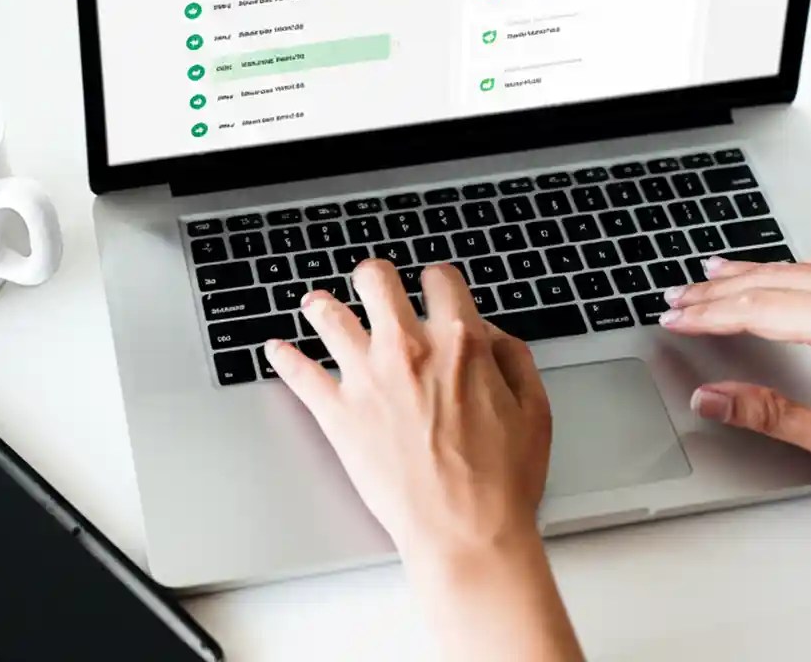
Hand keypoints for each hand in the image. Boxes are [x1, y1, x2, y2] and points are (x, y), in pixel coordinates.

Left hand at [264, 260, 549, 561]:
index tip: (432, 287)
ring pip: (329, 316)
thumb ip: (514, 359)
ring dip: (322, 306)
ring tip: (317, 305)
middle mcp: (408, 350)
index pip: (439, 279)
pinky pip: (299, 374)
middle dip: (374, 277)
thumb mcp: (534, 410)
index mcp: (460, 343)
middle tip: (372, 284)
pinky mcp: (337, 414)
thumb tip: (491, 334)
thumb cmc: (501, 482)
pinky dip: (284, 358)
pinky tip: (276, 350)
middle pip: (376, 280)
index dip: (437, 280)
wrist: (464, 531)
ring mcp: (367, 379)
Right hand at [662, 249, 810, 489]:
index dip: (708, 315)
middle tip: (682, 297)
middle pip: (774, 280)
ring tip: (719, 273)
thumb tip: (714, 399)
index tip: (677, 318)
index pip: (756, 310)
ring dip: (759, 271)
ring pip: (809, 264)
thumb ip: (769, 414)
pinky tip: (799, 268)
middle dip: (720, 290)